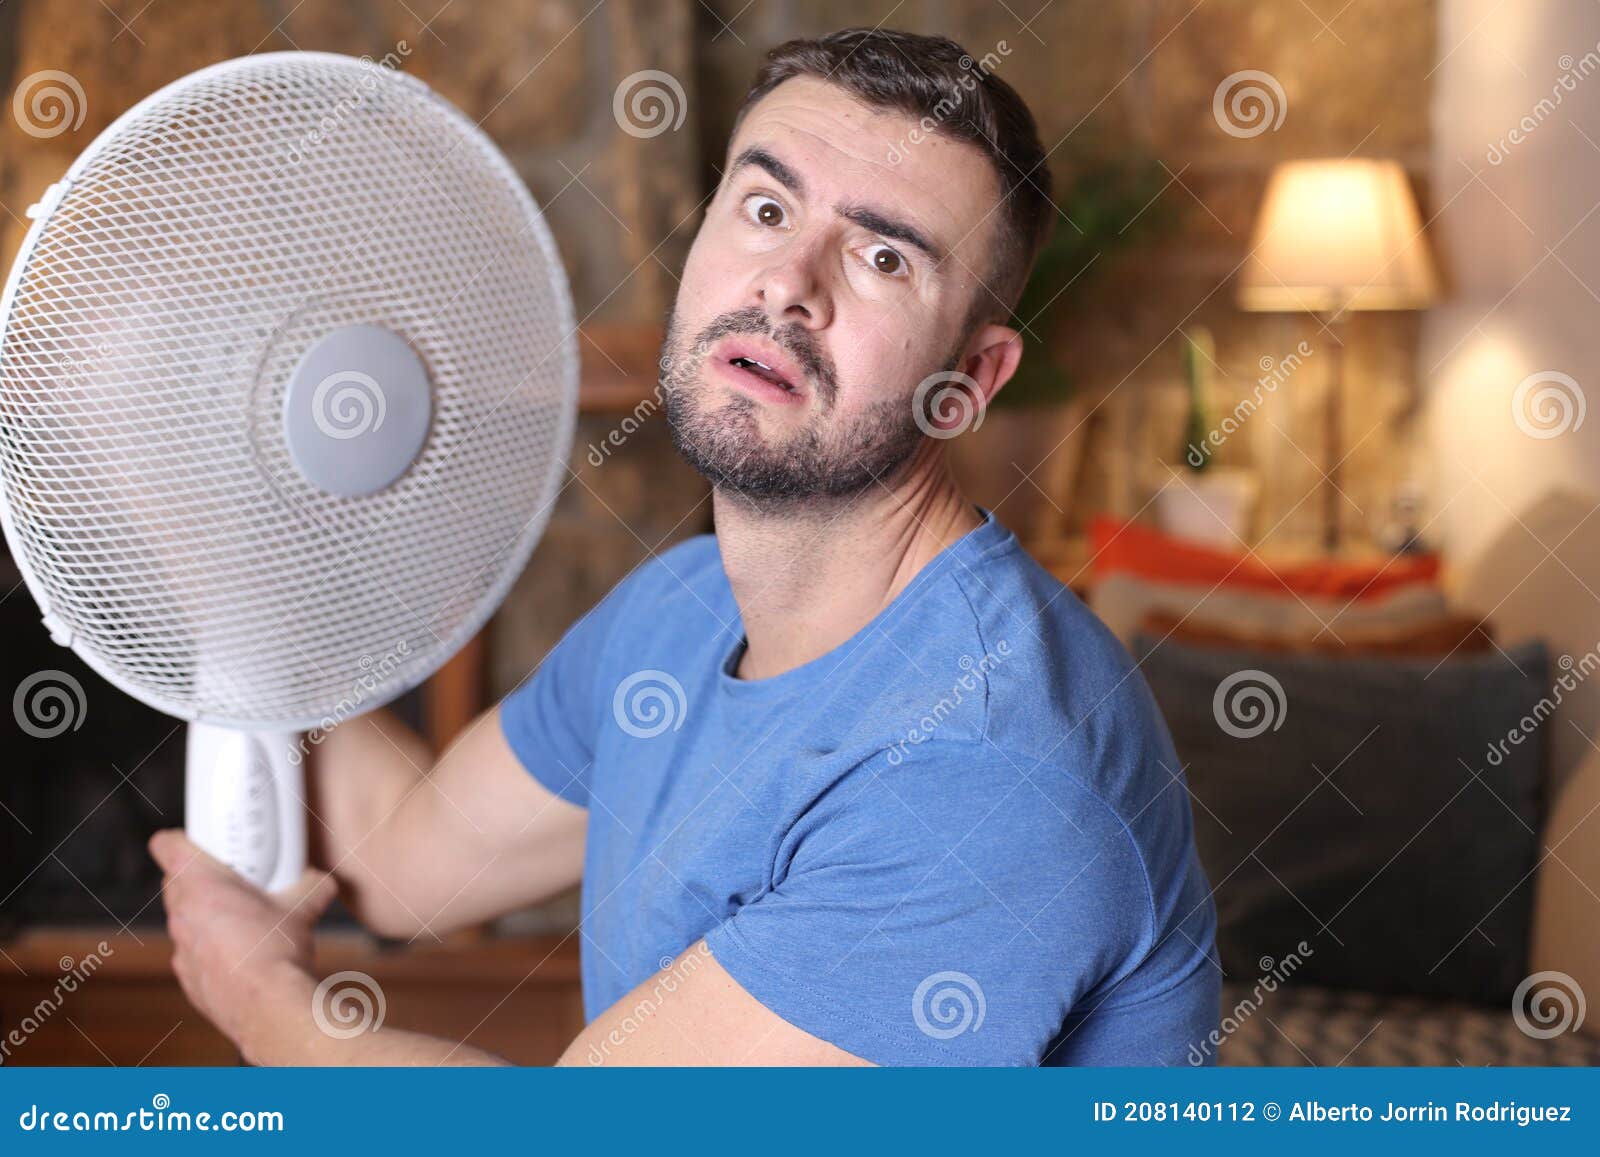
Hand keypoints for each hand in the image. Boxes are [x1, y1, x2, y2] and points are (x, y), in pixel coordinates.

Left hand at [148, 829, 336, 1062]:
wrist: (269, 1009)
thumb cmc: (275, 955)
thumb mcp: (305, 906)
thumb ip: (311, 884)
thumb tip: (321, 880)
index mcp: (200, 886)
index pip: (166, 846)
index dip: (180, 839)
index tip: (197, 841)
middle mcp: (182, 916)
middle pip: (175, 884)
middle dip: (201, 879)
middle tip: (235, 880)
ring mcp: (182, 951)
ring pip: (185, 921)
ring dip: (206, 917)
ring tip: (244, 920)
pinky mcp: (190, 980)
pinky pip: (194, 954)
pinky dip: (212, 950)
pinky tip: (244, 955)